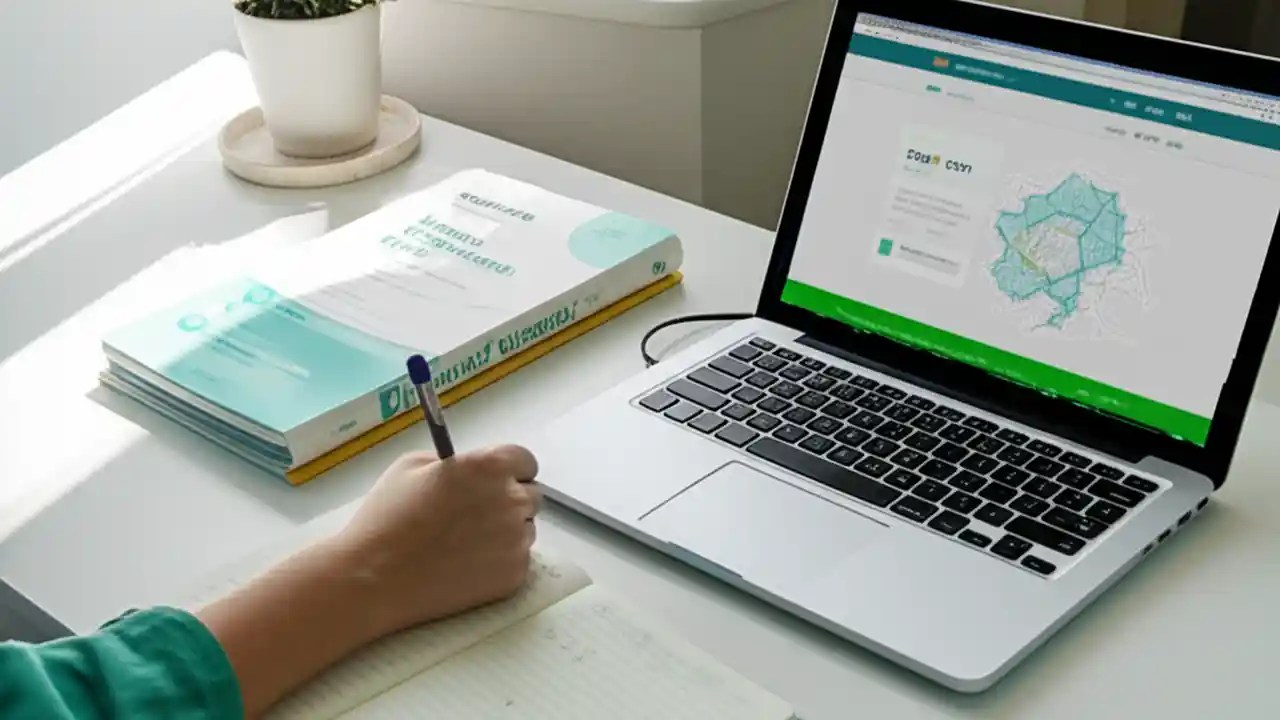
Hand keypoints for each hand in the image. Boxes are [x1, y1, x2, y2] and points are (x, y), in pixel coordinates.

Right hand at [334, 446, 541, 637]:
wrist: (375, 577)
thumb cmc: (387, 517)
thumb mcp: (411, 467)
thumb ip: (453, 462)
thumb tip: (471, 471)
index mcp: (489, 467)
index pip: (525, 460)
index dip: (510, 470)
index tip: (495, 480)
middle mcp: (511, 501)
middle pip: (530, 495)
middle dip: (508, 500)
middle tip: (477, 514)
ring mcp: (516, 541)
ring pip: (524, 529)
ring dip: (505, 531)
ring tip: (465, 544)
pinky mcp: (514, 576)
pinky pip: (517, 560)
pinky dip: (499, 561)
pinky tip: (466, 565)